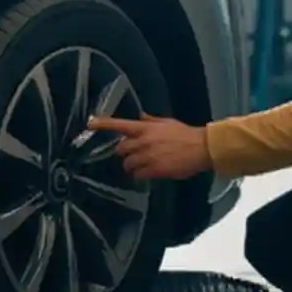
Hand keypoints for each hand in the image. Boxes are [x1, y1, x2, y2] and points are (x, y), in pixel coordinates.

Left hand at [87, 113, 211, 180]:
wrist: (201, 148)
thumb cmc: (185, 134)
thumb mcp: (167, 123)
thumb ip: (151, 121)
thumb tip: (140, 116)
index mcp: (145, 128)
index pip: (119, 124)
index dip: (103, 124)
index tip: (90, 123)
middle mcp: (143, 141)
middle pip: (121, 149)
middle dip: (124, 152)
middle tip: (132, 154)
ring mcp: (147, 156)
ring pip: (127, 164)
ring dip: (131, 165)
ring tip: (141, 165)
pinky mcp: (154, 170)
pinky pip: (138, 175)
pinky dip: (140, 175)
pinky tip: (147, 173)